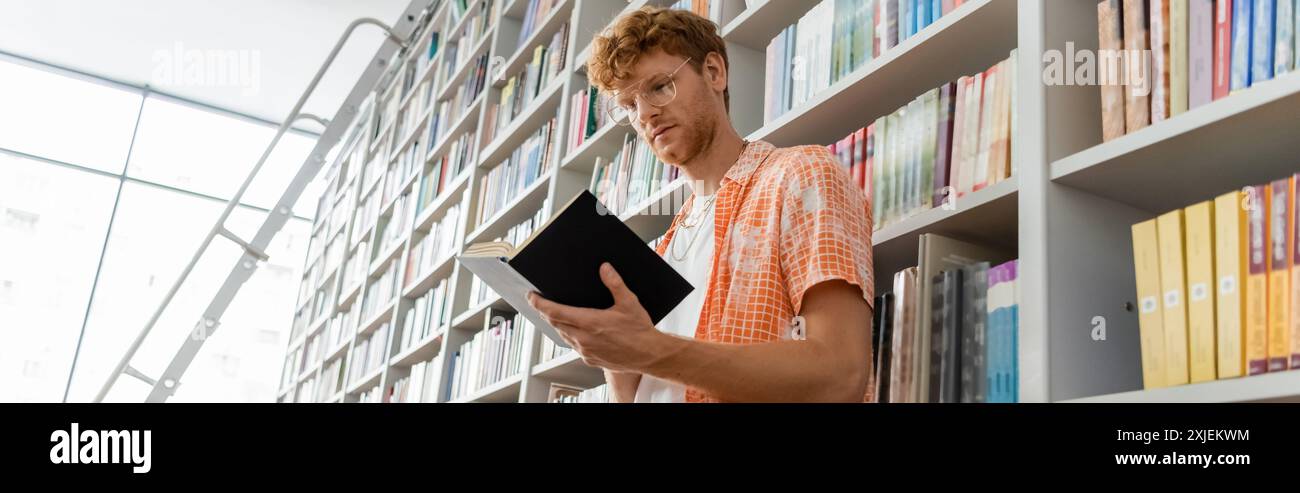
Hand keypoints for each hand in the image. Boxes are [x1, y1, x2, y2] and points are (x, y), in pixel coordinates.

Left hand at [527, 263, 666, 372]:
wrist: (650, 355)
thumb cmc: (640, 331)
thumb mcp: (629, 302)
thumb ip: (615, 283)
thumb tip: (604, 268)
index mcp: (589, 322)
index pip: (554, 311)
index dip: (539, 304)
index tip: (531, 296)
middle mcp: (583, 338)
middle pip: (554, 323)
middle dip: (545, 311)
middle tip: (540, 302)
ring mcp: (585, 351)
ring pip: (563, 335)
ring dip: (558, 323)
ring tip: (556, 313)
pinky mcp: (590, 359)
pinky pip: (574, 345)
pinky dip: (570, 335)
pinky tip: (576, 329)